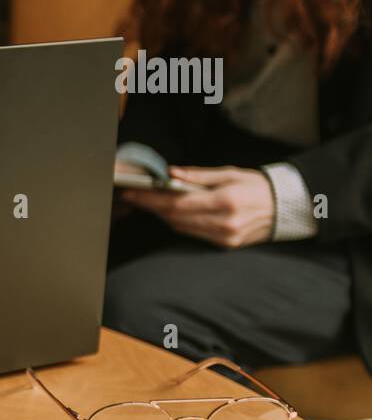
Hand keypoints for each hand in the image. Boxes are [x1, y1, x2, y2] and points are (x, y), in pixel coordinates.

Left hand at [121, 166, 274, 248]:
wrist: (288, 207)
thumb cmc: (257, 186)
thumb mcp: (230, 173)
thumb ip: (198, 175)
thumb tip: (170, 174)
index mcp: (226, 201)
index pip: (177, 202)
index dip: (151, 199)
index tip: (132, 193)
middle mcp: (224, 223)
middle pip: (175, 217)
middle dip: (151, 207)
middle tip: (133, 196)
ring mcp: (225, 237)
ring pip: (181, 227)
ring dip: (162, 215)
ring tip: (148, 202)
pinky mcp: (226, 245)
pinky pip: (193, 234)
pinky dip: (179, 223)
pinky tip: (170, 213)